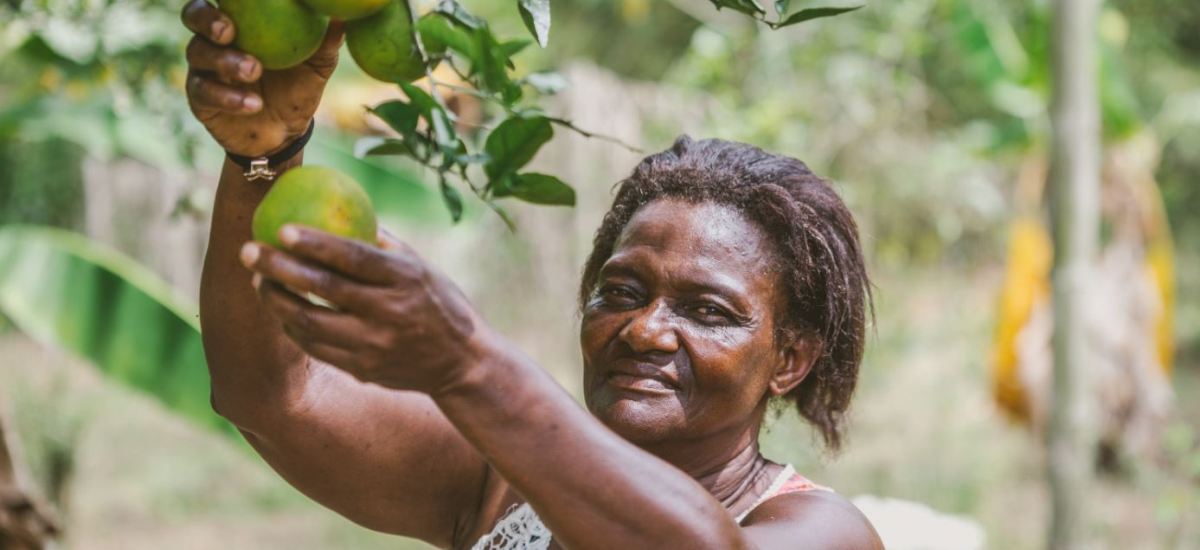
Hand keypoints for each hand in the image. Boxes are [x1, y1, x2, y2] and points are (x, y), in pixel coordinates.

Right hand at [181, 0, 342, 156]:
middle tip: (229, 30)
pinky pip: (204, 92)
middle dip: (207, 19)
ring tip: (253, 71)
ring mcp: (203, 68)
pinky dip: (229, 97)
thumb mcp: (316, 67)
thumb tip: (342, 17)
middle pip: (194, 16)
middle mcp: (214, 40)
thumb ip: (326, 41)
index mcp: (240, 23)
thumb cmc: (298, 89)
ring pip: (199, 53)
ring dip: (226, 61)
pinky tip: (253, 104)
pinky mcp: (199, 98)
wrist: (284, 134)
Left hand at [238, 227, 487, 393]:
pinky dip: (292, 326)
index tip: (281, 229)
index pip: (354, 258)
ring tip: (257, 280)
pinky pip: (315, 346)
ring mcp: (374, 344)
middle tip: (248, 251)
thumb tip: (343, 210)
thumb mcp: (422, 268)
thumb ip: (383, 245)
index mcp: (406, 279)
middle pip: (323, 288)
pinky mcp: (363, 368)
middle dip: (279, 268)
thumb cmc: (440, 303)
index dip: (316, 244)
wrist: (462, 363)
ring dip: (276, 299)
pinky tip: (280, 309)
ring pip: (310, 322)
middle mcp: (389, 312)